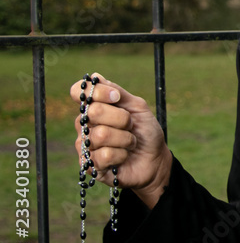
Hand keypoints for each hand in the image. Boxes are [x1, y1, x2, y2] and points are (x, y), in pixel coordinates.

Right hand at [70, 73, 172, 208]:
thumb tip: (96, 77)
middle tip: (130, 126)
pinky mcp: (90, 165)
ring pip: (101, 134)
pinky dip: (122, 155)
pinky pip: (105, 155)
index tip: (117, 97)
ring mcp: (85, 145)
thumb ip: (119, 92)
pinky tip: (123, 157)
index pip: (80, 92)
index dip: (98, 92)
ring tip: (130, 143)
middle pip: (94, 111)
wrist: (155, 159)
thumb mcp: (138, 107)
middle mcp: (85, 124)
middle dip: (122, 118)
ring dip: (125, 139)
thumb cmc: (145, 132)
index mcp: (95, 107)